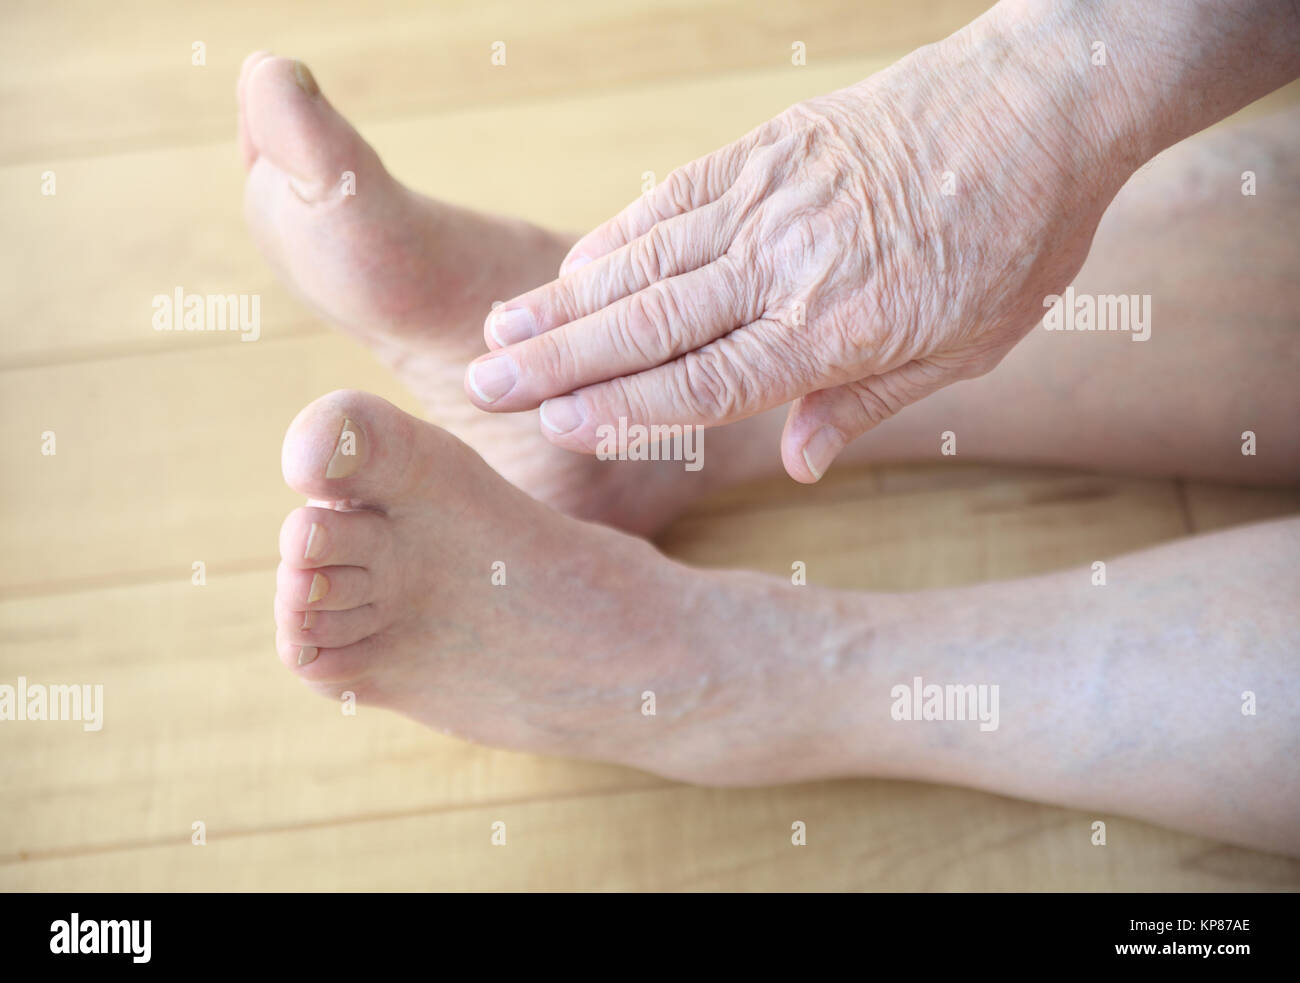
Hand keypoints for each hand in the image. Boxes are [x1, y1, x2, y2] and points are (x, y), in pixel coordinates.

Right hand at [465, 10, 1131, 479]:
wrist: (1044, 104)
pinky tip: (573, 267)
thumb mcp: (967, 348)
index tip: (554, 424)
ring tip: (499, 330)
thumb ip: (865, 404)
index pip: (705, 382)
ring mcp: (770, 199)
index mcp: (841, 328)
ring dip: (565, 301)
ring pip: (646, 262)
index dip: (623, 409)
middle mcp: (789, 265)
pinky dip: (617, 238)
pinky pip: (673, 202)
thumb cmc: (1018, 237)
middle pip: (651, 324)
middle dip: (558, 360)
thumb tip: (794, 462)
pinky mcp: (767, 151)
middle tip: (485, 383)